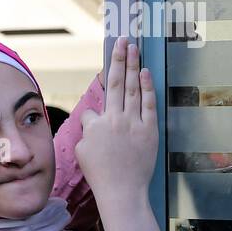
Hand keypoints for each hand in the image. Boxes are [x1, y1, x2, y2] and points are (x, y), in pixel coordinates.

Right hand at [75, 36, 156, 208]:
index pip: (93, 109)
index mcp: (96, 125)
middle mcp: (114, 119)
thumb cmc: (100, 174)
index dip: (93, 118)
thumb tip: (93, 120)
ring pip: (131, 88)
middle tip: (122, 40)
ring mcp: (133, 123)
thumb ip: (87, 131)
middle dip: (118, 59)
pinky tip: (144, 72)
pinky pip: (148, 103)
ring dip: (132, 65)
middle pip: (115, 82)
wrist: (121, 190)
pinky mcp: (149, 129)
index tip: (96, 127)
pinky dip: (146, 86)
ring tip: (133, 47)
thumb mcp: (82, 151)